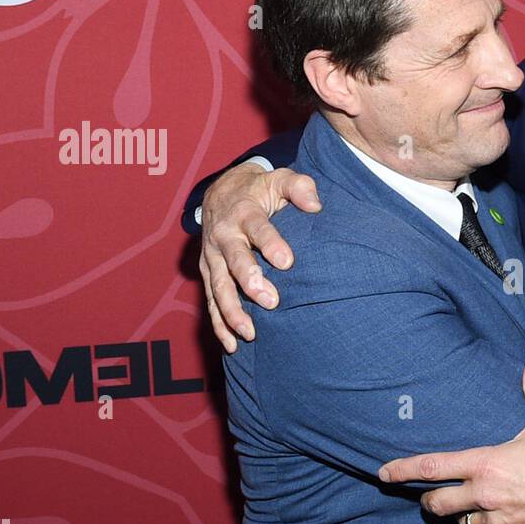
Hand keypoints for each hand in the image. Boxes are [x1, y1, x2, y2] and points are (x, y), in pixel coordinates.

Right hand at [199, 161, 320, 352]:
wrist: (222, 192)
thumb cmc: (260, 190)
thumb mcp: (280, 178)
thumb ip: (299, 187)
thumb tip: (316, 205)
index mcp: (243, 212)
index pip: (257, 228)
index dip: (270, 244)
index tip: (287, 262)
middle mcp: (224, 236)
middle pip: (234, 261)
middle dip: (249, 282)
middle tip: (270, 301)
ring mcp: (212, 257)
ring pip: (219, 287)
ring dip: (232, 311)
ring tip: (250, 332)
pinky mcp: (208, 273)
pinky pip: (210, 301)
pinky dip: (219, 324)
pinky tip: (232, 345)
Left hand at [379, 357, 524, 523]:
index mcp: (485, 465)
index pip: (431, 467)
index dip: (403, 470)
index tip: (384, 473)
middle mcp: (484, 495)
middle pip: (437, 505)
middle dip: (430, 501)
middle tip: (431, 497)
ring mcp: (496, 521)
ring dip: (464, 516)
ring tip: (473, 506)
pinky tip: (501, 521)